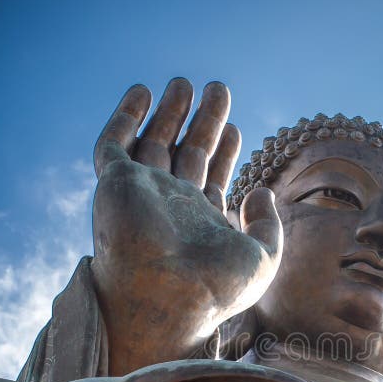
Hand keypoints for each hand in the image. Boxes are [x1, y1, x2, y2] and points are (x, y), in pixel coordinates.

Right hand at [90, 78, 282, 374]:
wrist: (169, 299)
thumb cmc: (217, 288)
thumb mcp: (264, 257)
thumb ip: (267, 224)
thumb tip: (263, 191)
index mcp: (202, 223)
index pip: (213, 177)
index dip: (225, 151)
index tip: (236, 128)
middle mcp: (172, 206)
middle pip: (188, 153)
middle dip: (203, 122)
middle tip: (218, 89)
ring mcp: (143, 194)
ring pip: (155, 142)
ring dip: (170, 112)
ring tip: (186, 82)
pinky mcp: (115, 184)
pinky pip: (114, 144)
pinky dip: (126, 117)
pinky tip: (142, 91)